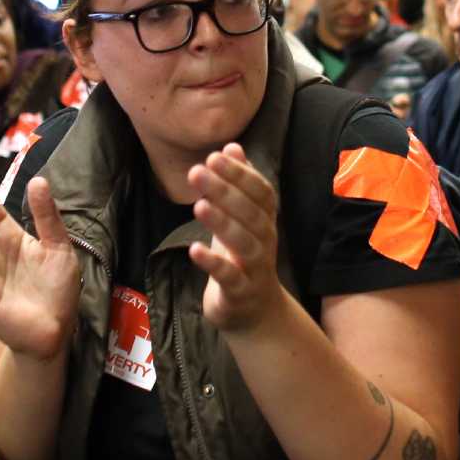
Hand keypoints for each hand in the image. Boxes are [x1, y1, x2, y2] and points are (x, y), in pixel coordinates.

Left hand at [189, 143, 288, 333]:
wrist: (255, 313)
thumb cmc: (242, 258)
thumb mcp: (241, 219)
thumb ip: (238, 183)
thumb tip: (232, 146)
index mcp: (264, 220)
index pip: (260, 192)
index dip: (240, 174)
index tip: (215, 156)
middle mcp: (265, 241)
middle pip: (250, 213)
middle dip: (225, 191)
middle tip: (197, 171)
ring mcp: (255, 268)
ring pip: (244, 243)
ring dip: (222, 223)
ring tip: (199, 205)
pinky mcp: (241, 292)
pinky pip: (230, 277)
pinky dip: (214, 263)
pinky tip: (194, 250)